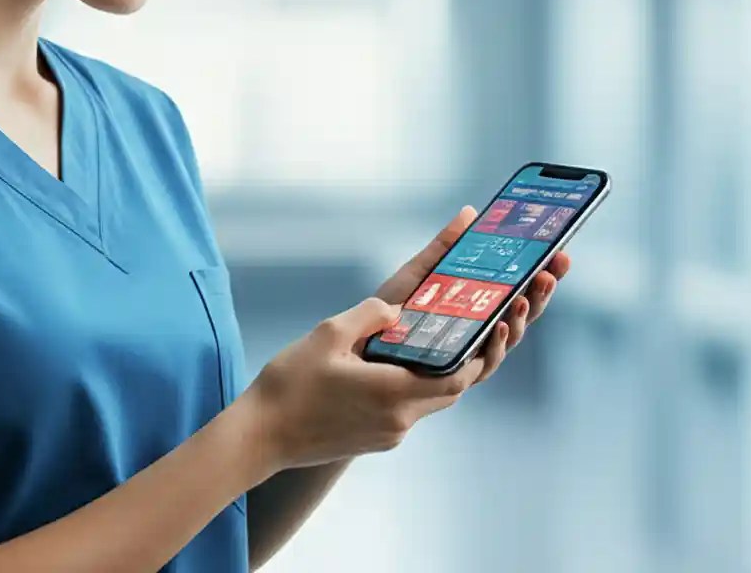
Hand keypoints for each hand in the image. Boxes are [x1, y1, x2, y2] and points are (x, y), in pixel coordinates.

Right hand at [245, 298, 492, 469]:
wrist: (260, 437)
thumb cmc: (289, 385)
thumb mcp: (327, 334)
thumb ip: (370, 314)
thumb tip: (397, 309)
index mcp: (393, 392)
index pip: (458, 378)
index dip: (479, 356)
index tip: (490, 330)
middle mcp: (398, 420)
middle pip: (450, 392)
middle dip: (465, 363)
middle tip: (471, 332)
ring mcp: (387, 435)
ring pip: (429, 402)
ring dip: (437, 376)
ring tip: (436, 344)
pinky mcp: (374, 441)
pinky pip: (406, 412)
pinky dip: (412, 388)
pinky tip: (396, 366)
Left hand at [374, 205, 572, 385]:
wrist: (356, 348)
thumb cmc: (389, 313)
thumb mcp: (419, 273)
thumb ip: (445, 247)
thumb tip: (471, 212)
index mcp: (478, 307)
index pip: (519, 288)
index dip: (543, 272)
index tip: (560, 250)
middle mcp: (481, 332)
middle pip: (524, 311)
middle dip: (544, 289)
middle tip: (555, 265)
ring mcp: (471, 354)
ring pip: (511, 338)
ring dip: (525, 315)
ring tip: (528, 294)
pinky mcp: (456, 376)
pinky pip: (484, 363)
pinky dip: (496, 344)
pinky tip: (501, 326)